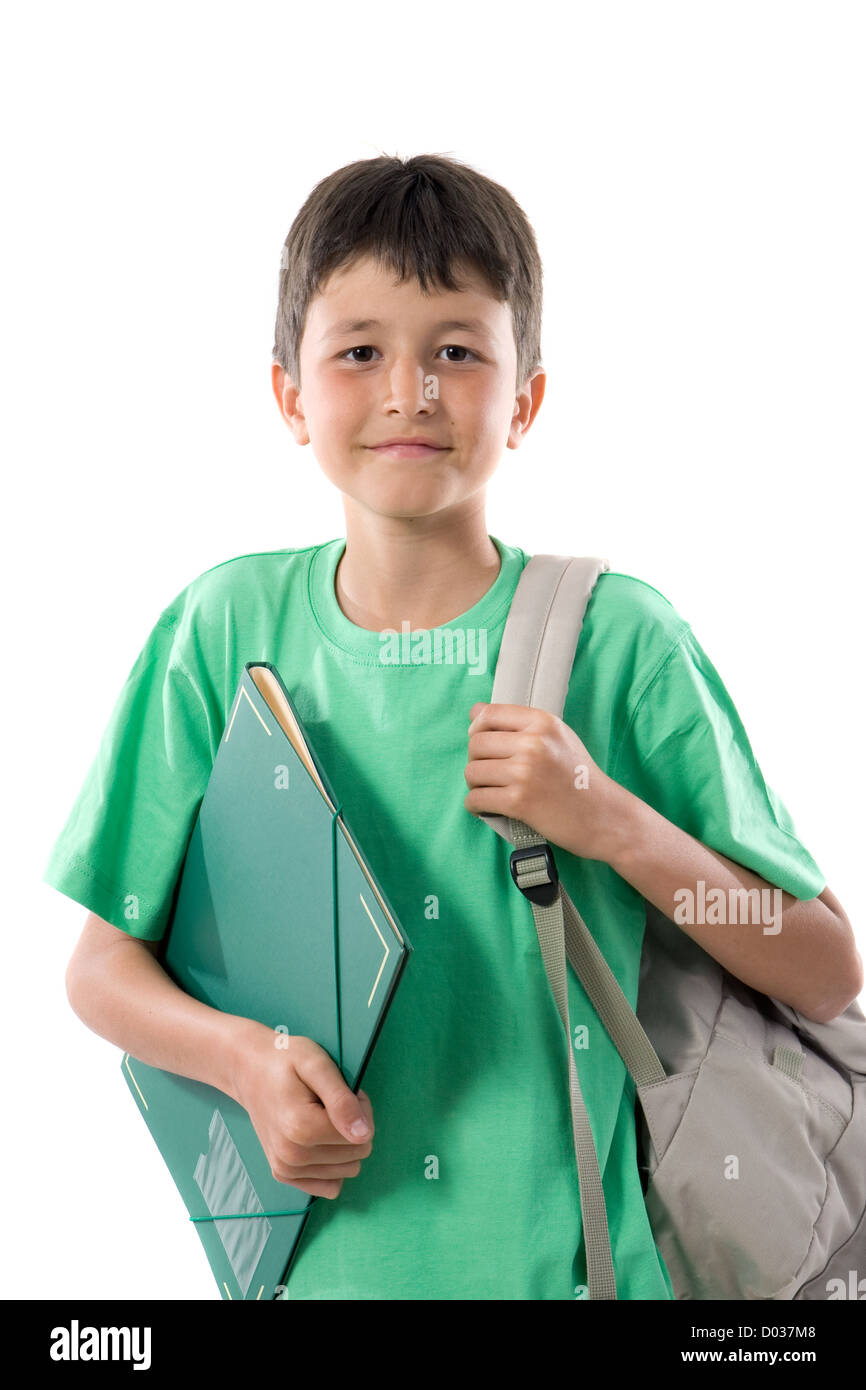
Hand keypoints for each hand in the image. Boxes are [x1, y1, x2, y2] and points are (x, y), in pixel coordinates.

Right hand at [232, 1023, 374, 1198]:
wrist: (249, 1071)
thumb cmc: (285, 1061)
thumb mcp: (317, 1064)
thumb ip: (342, 1100)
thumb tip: (363, 1135)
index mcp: (300, 1128)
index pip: (361, 1136)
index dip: (360, 1109)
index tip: (343, 1091)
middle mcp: (292, 1156)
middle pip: (357, 1154)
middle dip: (353, 1125)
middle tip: (332, 1101)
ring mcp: (286, 1169)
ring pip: (348, 1170)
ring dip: (344, 1143)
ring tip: (323, 1116)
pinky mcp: (284, 1175)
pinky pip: (331, 1185)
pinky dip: (333, 1163)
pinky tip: (319, 1139)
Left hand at [463, 701, 626, 862]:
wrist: (605, 816)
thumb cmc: (579, 778)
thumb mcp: (560, 738)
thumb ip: (521, 724)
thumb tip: (474, 711)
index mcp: (543, 722)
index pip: (489, 714)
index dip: (476, 729)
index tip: (481, 743)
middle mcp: (533, 743)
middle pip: (476, 744)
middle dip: (477, 761)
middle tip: (490, 774)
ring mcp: (525, 773)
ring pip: (472, 772)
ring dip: (476, 785)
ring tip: (491, 791)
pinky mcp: (519, 802)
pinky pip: (476, 799)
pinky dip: (476, 806)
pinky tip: (488, 807)